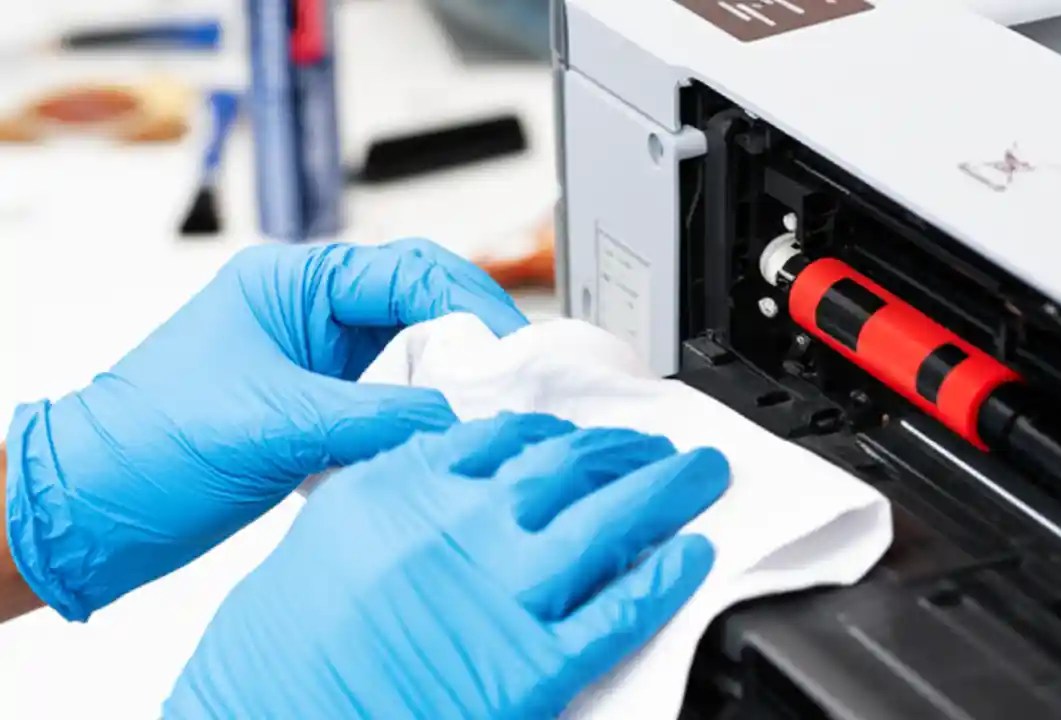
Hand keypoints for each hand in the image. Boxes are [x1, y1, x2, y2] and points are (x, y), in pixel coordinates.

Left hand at [4, 239, 526, 621]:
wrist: (89, 511)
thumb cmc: (147, 445)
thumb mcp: (275, 423)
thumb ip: (378, 416)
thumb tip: (462, 420)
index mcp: (294, 282)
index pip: (412, 269)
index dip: (473, 304)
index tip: (513, 350)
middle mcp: (312, 312)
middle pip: (424, 306)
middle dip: (476, 341)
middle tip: (520, 384)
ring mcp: (319, 361)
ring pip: (416, 356)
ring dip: (456, 383)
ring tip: (494, 415)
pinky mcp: (322, 408)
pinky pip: (395, 401)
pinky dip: (427, 418)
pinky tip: (449, 441)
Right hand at [166, 413, 729, 718]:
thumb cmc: (271, 663)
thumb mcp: (323, 547)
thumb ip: (396, 501)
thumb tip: (456, 484)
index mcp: (401, 491)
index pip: (501, 440)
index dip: (556, 433)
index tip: (577, 433)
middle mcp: (458, 528)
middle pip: (567, 467)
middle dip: (621, 450)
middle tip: (654, 444)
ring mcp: (501, 593)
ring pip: (608, 521)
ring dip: (664, 490)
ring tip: (697, 475)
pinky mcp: (532, 667)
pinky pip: (617, 611)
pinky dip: (662, 580)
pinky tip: (690, 557)